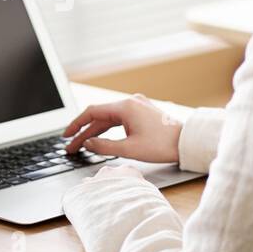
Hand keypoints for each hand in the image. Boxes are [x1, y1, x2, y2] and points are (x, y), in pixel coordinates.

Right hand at [63, 93, 182, 162]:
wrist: (186, 143)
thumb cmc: (162, 145)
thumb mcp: (130, 149)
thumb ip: (104, 146)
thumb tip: (86, 144)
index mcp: (125, 107)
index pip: (92, 112)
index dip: (76, 124)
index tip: (66, 136)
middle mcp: (130, 102)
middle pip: (99, 116)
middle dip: (83, 132)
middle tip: (71, 147)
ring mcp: (136, 106)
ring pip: (108, 119)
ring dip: (94, 132)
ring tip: (81, 145)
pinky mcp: (141, 113)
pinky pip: (118, 120)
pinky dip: (107, 130)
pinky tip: (99, 139)